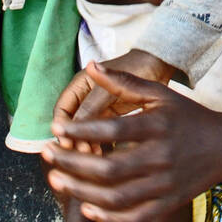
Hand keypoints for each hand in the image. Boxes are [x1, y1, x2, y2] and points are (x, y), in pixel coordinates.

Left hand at [44, 63, 221, 221]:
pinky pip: (134, 218)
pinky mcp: (168, 204)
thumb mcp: (161, 94)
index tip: (56, 129)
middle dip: (72, 164)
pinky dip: (108, 217)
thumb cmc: (189, 116)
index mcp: (157, 126)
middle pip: (109, 169)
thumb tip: (91, 66)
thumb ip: (125, 82)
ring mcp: (165, 185)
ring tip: (57, 181)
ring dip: (82, 192)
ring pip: (116, 197)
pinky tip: (86, 208)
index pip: (113, 131)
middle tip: (47, 155)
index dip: (81, 132)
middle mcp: (161, 157)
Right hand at [52, 51, 176, 149]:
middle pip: (72, 124)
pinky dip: (101, 144)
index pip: (62, 111)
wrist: (158, 65)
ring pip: (85, 131)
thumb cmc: (136, 69)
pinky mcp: (111, 117)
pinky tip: (107, 155)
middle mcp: (86, 97)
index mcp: (80, 85)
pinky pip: (100, 134)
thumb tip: (76, 127)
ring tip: (96, 156)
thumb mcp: (111, 87)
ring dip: (87, 145)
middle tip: (84, 154)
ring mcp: (98, 107)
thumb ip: (93, 105)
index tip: (69, 144)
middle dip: (74, 140)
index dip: (63, 128)